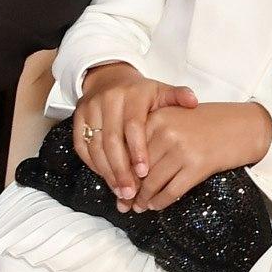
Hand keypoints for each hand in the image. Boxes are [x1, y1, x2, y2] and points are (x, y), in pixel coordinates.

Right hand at [72, 62, 196, 202]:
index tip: (144, 173)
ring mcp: (89, 108)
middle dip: (121, 169)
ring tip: (120, 191)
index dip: (138, 150)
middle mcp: (108, 100)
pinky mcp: (77, 118)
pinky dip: (93, 164)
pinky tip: (106, 178)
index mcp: (132, 94)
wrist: (110, 79)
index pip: (133, 125)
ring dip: (107, 172)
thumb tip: (193, 102)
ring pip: (95, 146)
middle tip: (131, 192)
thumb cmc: (141, 94)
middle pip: (111, 140)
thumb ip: (178, 97)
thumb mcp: (162, 92)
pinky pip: (82, 146)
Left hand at [128, 101, 271, 211]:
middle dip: (130, 190)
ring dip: (143, 199)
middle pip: (138, 168)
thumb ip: (150, 137)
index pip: (129, 150)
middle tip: (123, 203)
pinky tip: (156, 206)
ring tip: (139, 206)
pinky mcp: (197, 166)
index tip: (116, 186)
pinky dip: (160, 202)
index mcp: (157, 117)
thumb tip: (124, 171)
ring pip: (152, 182)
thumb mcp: (175, 119)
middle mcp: (167, 132)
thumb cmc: (206, 124)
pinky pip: (171, 191)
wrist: (243, 126)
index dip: (121, 172)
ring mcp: (182, 150)